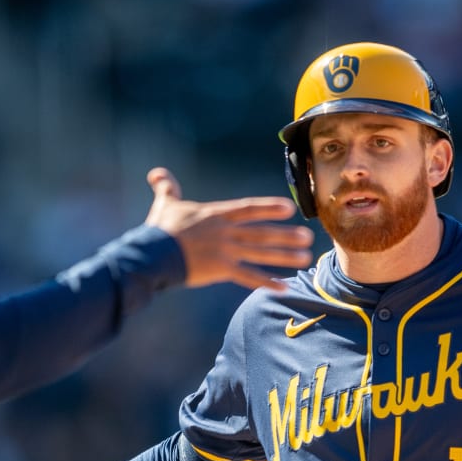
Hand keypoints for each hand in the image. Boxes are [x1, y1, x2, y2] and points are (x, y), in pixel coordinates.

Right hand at [143, 167, 312, 289]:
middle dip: (286, 235)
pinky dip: (266, 282)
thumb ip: (166, 188)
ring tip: (304, 257)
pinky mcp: (221, 270)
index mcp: (217, 214)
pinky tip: (283, 287)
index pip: (249, 208)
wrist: (153, 254)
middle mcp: (226, 231)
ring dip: (284, 256)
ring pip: (261, 253)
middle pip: (262, 232)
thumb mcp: (166, 204)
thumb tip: (155, 173)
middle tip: (308, 236)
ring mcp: (226, 251)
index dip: (270, 207)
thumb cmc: (159, 229)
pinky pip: (249, 277)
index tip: (289, 208)